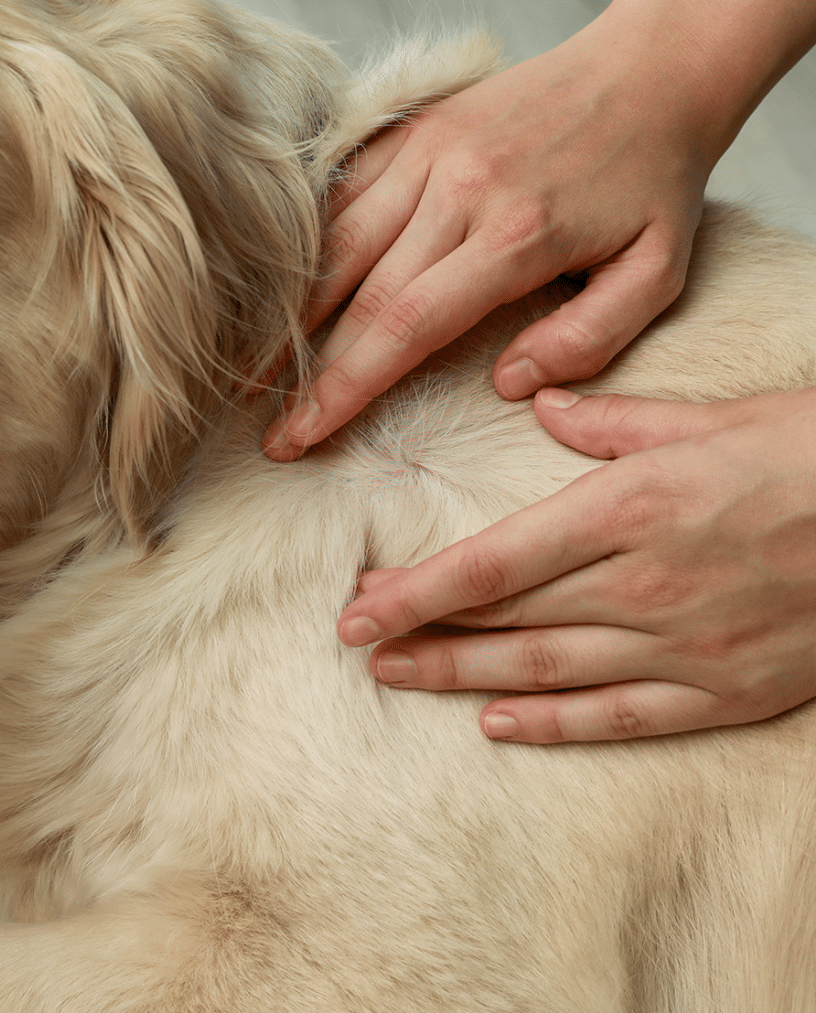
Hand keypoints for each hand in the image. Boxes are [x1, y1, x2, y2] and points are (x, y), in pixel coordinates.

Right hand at [263, 23, 715, 459]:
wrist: (652, 66)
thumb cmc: (656, 179)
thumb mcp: (659, 272)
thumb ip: (590, 339)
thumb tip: (508, 384)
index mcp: (513, 235)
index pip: (404, 326)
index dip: (343, 388)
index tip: (301, 435)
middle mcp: (456, 190)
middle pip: (355, 296)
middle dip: (304, 372)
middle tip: (268, 429)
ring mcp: (427, 152)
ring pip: (334, 244)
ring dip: (288, 314)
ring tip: (251, 370)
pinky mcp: (412, 130)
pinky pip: (341, 194)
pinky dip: (306, 247)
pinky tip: (280, 293)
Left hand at [337, 388, 815, 742]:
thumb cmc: (810, 453)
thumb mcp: (706, 417)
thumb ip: (608, 421)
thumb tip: (538, 401)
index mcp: (629, 510)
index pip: (493, 562)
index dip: (416, 592)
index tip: (356, 607)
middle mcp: (643, 585)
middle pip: (505, 620)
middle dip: (422, 633)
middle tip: (357, 642)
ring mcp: (684, 647)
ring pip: (547, 672)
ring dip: (463, 678)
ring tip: (400, 677)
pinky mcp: (726, 691)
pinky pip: (621, 718)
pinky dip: (553, 725)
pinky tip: (497, 723)